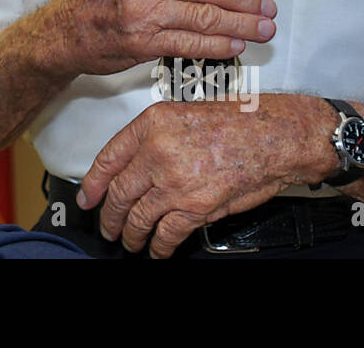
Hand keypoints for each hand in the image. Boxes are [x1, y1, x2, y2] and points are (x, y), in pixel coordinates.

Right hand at [43, 0, 275, 76]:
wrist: (64, 31)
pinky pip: (188, 43)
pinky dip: (216, 45)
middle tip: (269, 9)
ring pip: (203, 16)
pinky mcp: (141, 42)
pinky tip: (235, 45)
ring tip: (263, 30)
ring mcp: (141, 11)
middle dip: (245, 0)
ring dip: (240, 25)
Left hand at [76, 95, 338, 257]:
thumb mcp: (185, 113)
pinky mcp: (195, 205)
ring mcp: (175, 181)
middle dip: (110, 216)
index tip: (87, 198)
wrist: (276, 136)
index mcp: (152, 123)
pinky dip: (159, 246)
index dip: (93, 184)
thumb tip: (134, 166)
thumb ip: (155, 138)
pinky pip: (167, 232)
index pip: (108, 158)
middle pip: (119, 192)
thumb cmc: (240, 121)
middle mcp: (158, 151)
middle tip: (107, 226)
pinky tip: (158, 249)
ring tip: (130, 241)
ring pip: (139, 216)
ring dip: (131, 234)